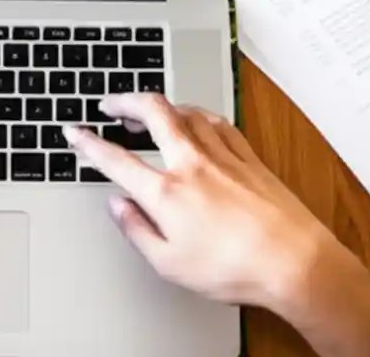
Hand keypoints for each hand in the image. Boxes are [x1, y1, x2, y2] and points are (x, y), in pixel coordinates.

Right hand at [64, 93, 333, 308]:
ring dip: (161, 105)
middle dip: (125, 101)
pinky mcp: (249, 158)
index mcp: (166, 193)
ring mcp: (222, 156)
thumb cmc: (235, 268)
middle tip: (111, 104)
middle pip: (152, 113)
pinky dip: (198, 114)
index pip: (115, 159)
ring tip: (148, 110)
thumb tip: (118, 207)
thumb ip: (137, 230)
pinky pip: (217, 122)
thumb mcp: (170, 264)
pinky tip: (196, 118)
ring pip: (185, 111)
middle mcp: (192, 164)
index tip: (75, 134)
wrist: (294, 262)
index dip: (88, 143)